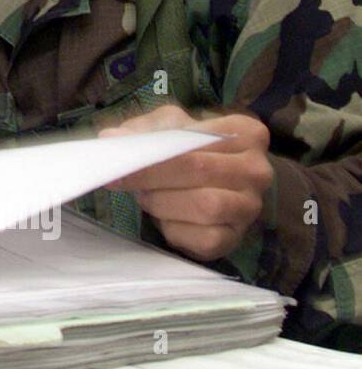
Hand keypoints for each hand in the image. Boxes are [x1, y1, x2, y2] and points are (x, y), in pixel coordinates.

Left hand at [98, 104, 273, 261]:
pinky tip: (166, 220)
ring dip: (163, 203)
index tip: (118, 155)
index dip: (154, 148)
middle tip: (117, 178)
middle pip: (198, 169)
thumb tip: (111, 138)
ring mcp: (249, 207)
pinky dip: (174, 230)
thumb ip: (143, 130)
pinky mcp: (235, 239)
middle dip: (150, 175)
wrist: (215, 189)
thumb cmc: (191, 152)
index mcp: (246, 133)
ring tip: (146, 197)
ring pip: (204, 206)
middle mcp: (256, 170)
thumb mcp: (170, 129)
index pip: (196, 138)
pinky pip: (203, 238)